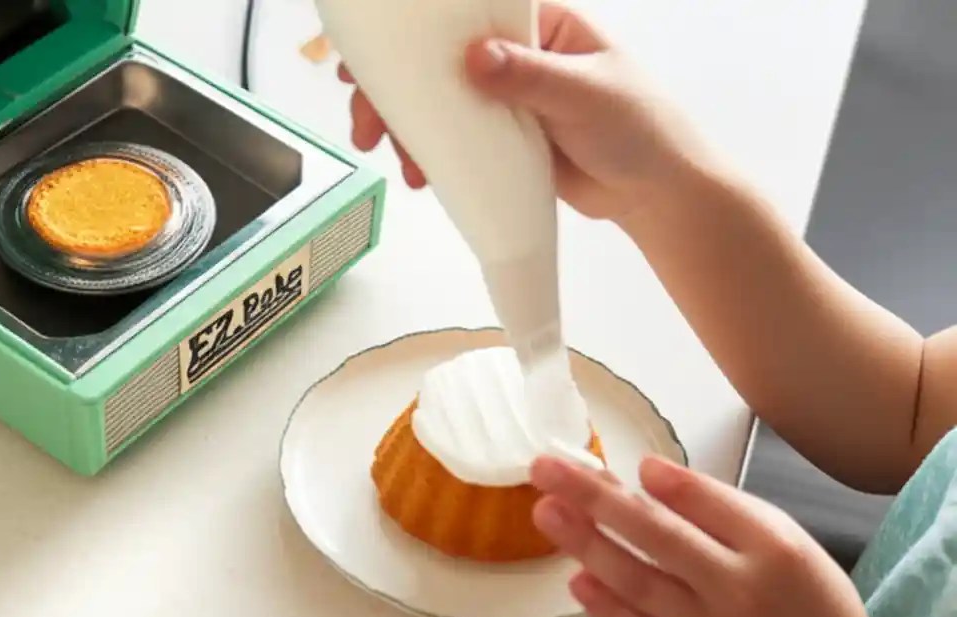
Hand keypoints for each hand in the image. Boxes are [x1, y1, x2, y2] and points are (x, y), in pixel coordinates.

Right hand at [337, 2, 712, 223]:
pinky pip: (452, 140)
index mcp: (538, 25)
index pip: (465, 12)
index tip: (371, 54)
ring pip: (437, 103)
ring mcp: (503, 100)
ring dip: (404, 127)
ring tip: (391, 158)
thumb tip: (473, 58)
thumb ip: (530, 76)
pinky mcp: (500, 142)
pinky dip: (428, 155)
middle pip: (436, 59)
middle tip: (364, 123)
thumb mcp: (586, 95)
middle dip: (392, 88)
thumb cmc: (639, 128)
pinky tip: (418, 175)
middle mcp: (514, 55)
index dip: (414, 29)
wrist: (655, 195)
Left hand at [528, 455, 926, 616]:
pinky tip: (577, 580)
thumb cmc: (812, 606)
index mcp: (775, 550)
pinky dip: (609, 609)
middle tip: (547, 471)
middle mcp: (743, 590)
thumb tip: (652, 475)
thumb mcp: (792, 543)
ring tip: (547, 513)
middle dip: (597, 499)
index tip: (630, 460)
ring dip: (588, 545)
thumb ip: (726, 510)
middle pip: (660, 537)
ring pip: (642, 584)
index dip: (668, 483)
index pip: (712, 505)